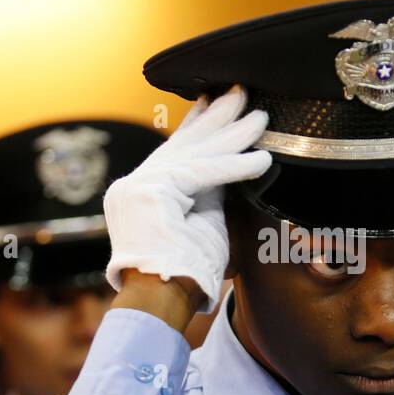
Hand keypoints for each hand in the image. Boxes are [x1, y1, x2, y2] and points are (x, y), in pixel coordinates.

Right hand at [104, 85, 270, 318]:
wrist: (160, 302)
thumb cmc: (185, 273)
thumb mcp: (202, 221)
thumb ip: (211, 192)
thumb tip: (234, 164)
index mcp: (139, 192)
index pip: (173, 150)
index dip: (197, 124)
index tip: (213, 101)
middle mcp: (132, 185)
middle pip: (182, 143)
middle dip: (216, 117)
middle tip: (241, 92)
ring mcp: (136, 187)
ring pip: (194, 153)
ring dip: (233, 135)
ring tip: (261, 117)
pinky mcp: (149, 193)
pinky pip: (201, 173)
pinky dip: (234, 166)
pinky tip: (261, 158)